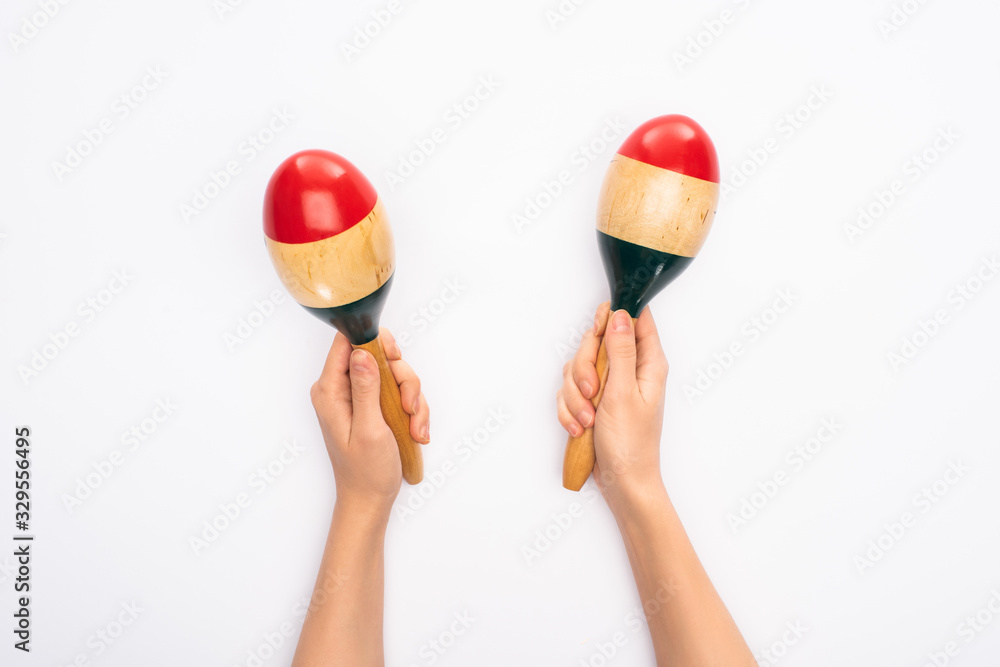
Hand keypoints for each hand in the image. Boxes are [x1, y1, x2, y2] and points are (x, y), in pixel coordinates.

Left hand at [310, 328, 429, 515]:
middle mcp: (341, 389)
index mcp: (330, 391)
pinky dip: (412, 410)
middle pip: (378, 356)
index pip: (346, 343)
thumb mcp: (369, 429)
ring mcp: (359, 397)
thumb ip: (365, 389)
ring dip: (412, 398)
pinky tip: (414, 431)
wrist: (370, 499)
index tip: (394, 359)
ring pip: (394, 374)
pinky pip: (399, 392)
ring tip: (414, 426)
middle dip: (402, 379)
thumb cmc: (365, 471)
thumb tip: (362, 352)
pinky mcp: (374, 406)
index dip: (373, 343)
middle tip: (409, 405)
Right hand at [557, 303, 668, 509]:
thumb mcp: (624, 393)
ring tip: (587, 419)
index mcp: (647, 363)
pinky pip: (569, 391)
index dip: (613, 317)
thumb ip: (620, 351)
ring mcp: (609, 385)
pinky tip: (579, 428)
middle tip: (591, 390)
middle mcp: (629, 369)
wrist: (622, 482)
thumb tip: (620, 314)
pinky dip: (570, 410)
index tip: (597, 333)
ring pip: (577, 367)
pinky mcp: (593, 401)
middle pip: (596, 341)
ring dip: (575, 395)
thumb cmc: (631, 443)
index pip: (635, 319)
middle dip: (584, 367)